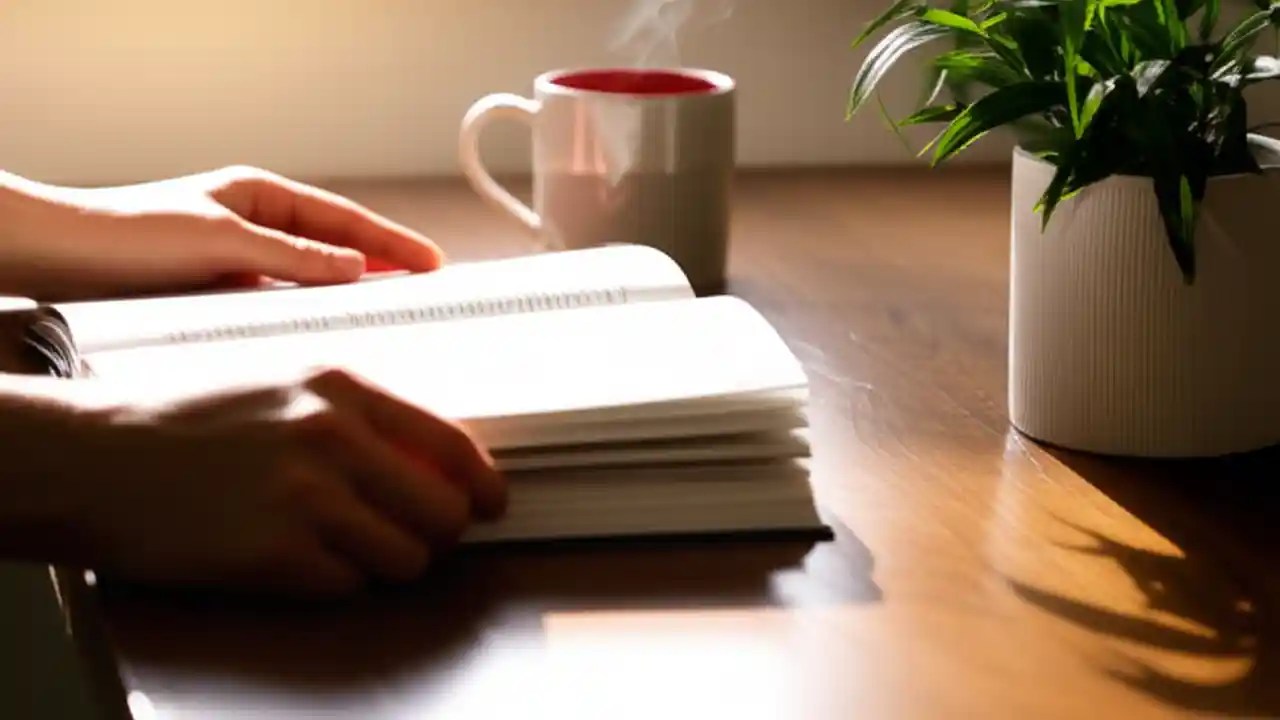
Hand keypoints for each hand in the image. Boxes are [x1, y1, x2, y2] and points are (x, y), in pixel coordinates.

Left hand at [0, 166, 442, 299]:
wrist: (65, 257)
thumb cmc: (132, 234)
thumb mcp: (222, 239)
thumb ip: (293, 255)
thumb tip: (354, 266)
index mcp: (260, 196)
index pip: (344, 220)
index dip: (392, 242)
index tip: (432, 263)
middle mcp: (255, 227)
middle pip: (335, 248)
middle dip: (381, 268)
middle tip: (425, 292)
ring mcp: (240, 262)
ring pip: (309, 281)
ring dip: (346, 297)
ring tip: (389, 318)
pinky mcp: (221, 295)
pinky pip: (279, 306)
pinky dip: (307, 317)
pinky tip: (325, 337)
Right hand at [52, 368, 504, 596]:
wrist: (96, 455)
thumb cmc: (184, 417)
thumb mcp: (283, 380)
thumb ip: (360, 412)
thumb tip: (432, 454)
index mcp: (342, 388)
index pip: (452, 444)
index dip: (483, 484)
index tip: (490, 502)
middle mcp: (334, 439)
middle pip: (443, 512)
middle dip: (440, 533)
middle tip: (420, 536)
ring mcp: (306, 499)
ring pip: (406, 558)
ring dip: (391, 563)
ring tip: (353, 549)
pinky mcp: (276, 554)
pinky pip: (349, 587)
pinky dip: (339, 583)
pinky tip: (304, 559)